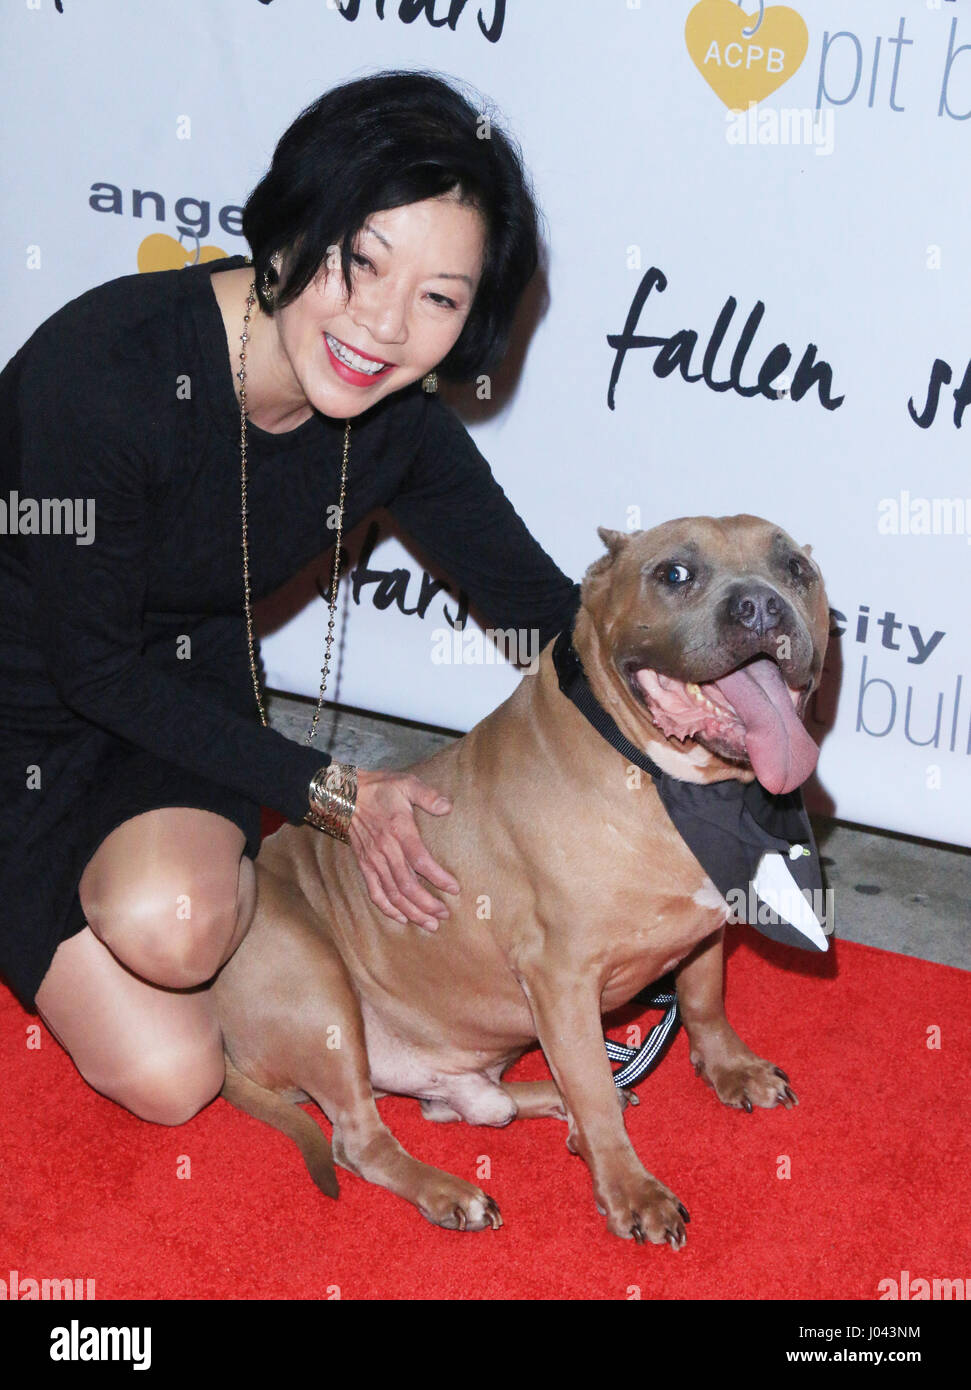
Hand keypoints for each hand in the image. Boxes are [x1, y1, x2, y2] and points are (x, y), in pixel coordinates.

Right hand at [348, 768, 459, 930]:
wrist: (347, 795)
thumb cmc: (381, 789)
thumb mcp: (406, 784)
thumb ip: (428, 796)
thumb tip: (447, 807)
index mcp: (399, 832)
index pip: (421, 861)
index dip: (438, 877)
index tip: (454, 889)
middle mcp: (385, 851)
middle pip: (407, 885)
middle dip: (427, 904)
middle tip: (445, 915)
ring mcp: (373, 861)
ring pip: (393, 894)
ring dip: (412, 911)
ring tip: (429, 924)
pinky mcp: (364, 866)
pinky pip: (375, 893)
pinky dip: (388, 909)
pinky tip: (402, 918)